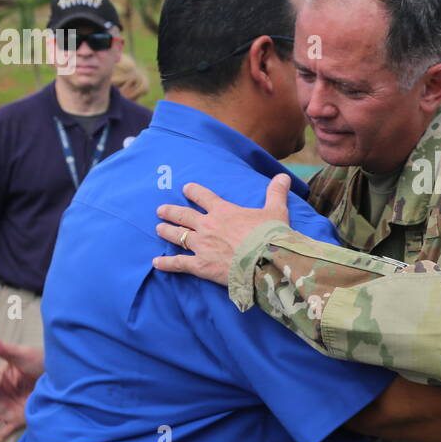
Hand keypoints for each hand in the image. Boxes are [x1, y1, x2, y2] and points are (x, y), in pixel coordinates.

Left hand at [153, 176, 292, 285]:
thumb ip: (276, 193)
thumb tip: (284, 176)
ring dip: (166, 231)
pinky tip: (156, 262)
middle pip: (184, 216)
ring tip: (158, 228)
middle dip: (171, 212)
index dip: (193, 191)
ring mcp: (201, 245)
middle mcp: (207, 226)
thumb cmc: (270, 235)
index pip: (204, 197)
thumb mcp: (276, 210)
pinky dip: (166, 263)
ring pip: (177, 236)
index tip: (186, 188)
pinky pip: (178, 263)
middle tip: (160, 210)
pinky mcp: (200, 265)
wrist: (265, 260)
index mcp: (223, 211)